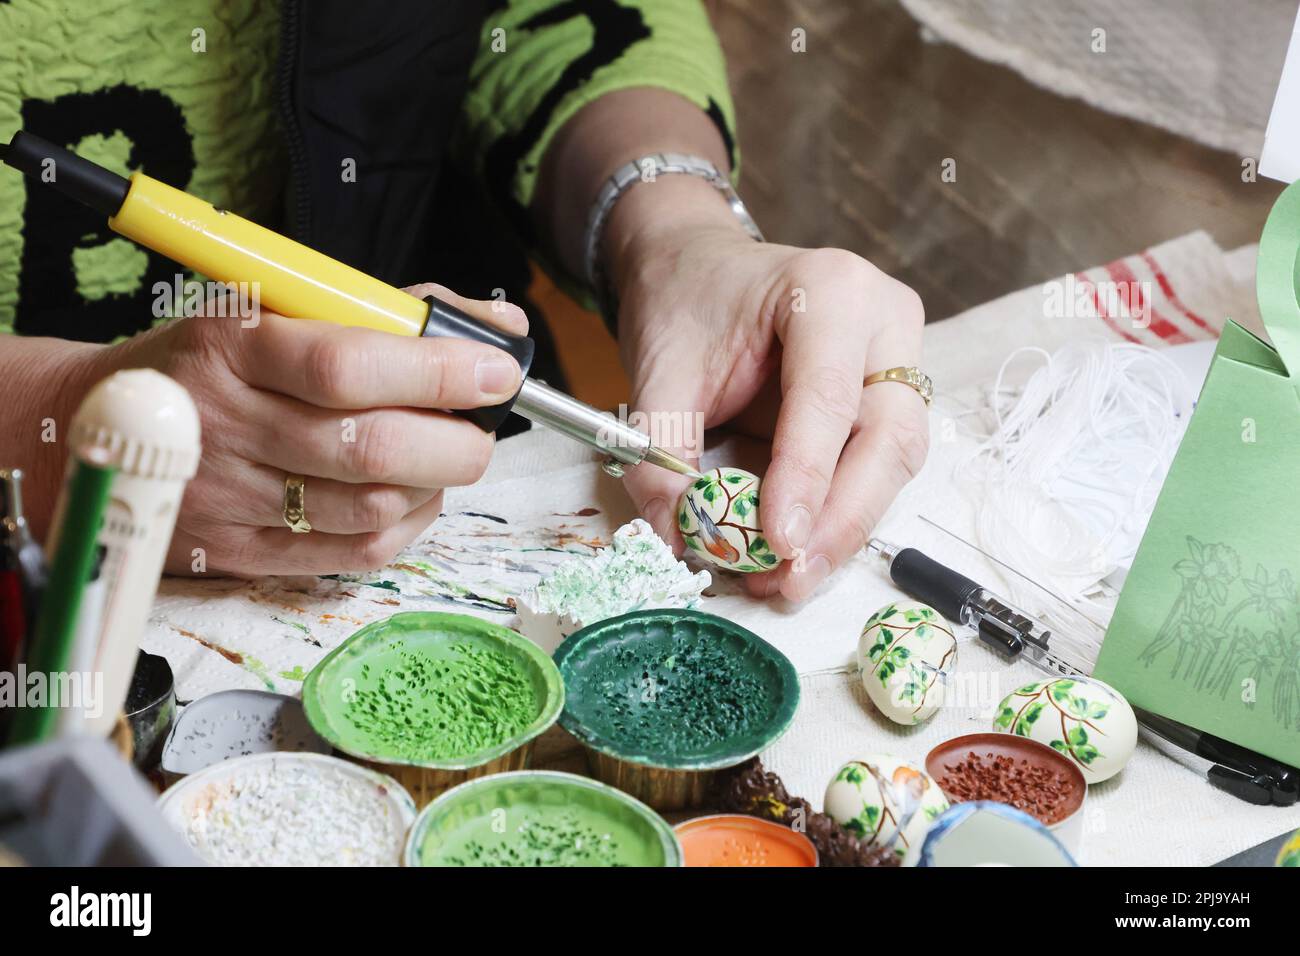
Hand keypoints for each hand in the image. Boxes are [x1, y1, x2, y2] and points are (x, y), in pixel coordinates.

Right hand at [89, 283, 524, 575]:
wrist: (103, 422)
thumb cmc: (216, 358)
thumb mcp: (277, 307)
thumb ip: (389, 313)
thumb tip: (498, 326)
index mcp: (232, 345)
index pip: (348, 367)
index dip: (437, 373)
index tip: (496, 371)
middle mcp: (225, 423)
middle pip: (368, 449)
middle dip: (454, 443)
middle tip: (481, 429)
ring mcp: (229, 496)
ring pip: (369, 508)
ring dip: (433, 484)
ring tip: (444, 456)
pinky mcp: (239, 551)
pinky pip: (352, 554)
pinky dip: (406, 526)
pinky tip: (414, 496)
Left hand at [612, 177, 927, 601]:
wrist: (699, 267)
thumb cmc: (687, 301)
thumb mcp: (659, 369)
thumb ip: (661, 450)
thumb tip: (675, 537)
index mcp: (830, 290)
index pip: (827, 398)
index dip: (806, 478)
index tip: (778, 543)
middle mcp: (883, 321)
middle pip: (887, 438)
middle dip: (840, 520)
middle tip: (789, 578)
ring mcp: (897, 360)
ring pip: (894, 463)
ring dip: (843, 529)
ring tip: (784, 578)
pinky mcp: (890, 398)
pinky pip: (876, 468)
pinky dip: (838, 516)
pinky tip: (795, 553)